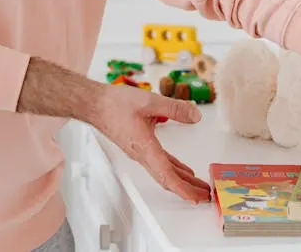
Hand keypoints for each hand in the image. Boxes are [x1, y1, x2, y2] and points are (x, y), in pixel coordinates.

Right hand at [90, 84, 211, 203]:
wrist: (95, 105)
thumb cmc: (115, 104)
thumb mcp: (149, 101)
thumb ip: (174, 108)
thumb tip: (195, 115)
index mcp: (145, 148)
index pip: (167, 175)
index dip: (183, 189)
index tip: (196, 197)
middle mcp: (142, 155)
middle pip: (168, 179)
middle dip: (187, 189)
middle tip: (205, 195)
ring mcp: (140, 153)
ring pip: (164, 172)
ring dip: (182, 180)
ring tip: (198, 186)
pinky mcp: (140, 147)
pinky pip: (160, 163)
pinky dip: (174, 169)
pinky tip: (183, 170)